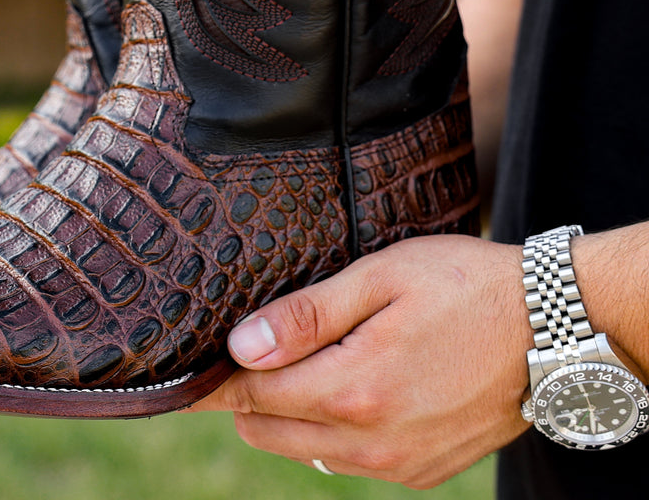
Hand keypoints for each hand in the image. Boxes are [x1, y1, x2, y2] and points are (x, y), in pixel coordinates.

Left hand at [190, 235, 532, 488]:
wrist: (554, 328)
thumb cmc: (463, 286)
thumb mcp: (379, 278)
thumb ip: (306, 315)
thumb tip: (241, 345)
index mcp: (355, 392)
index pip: (251, 396)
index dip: (217, 375)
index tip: (196, 356)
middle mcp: (372, 444)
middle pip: (267, 433)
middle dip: (247, 393)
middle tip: (250, 345)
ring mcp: (400, 465)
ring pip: (305, 451)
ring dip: (287, 413)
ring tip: (300, 358)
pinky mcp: (422, 471)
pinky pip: (348, 460)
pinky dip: (330, 429)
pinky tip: (344, 382)